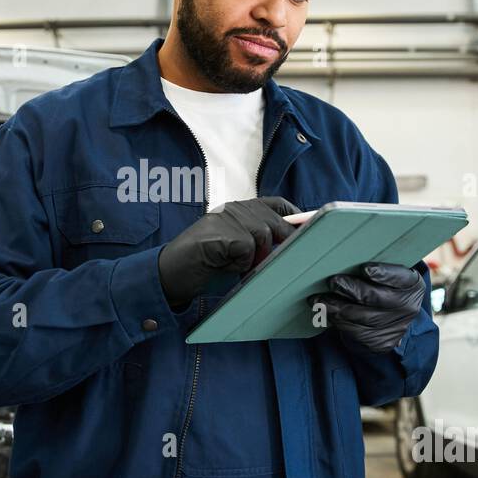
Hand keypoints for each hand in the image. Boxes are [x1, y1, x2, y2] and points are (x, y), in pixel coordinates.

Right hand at [157, 196, 300, 307]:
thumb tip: (290, 246)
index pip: (276, 204)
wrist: (170, 273)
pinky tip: (225, 265)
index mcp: (239, 210)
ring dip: (254, 257)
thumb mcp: (236, 249)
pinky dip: (240, 263)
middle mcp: (234, 209)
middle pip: (274, 221)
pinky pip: (247, 248)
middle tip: (264, 262)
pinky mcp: (221, 232)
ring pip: (262, 234)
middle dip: (279, 243)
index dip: (294, 216)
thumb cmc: (204, 264)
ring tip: (235, 266)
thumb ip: (259, 242)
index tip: (307, 229)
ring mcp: (227, 218)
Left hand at [307, 262, 425, 353]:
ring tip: (317, 299)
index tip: (364, 269)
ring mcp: (394, 327)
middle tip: (332, 282)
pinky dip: (336, 321)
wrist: (392, 320)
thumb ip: (374, 262)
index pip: (399, 277)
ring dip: (335, 307)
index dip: (383, 273)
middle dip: (351, 289)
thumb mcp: (388, 273)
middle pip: (375, 298)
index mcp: (412, 284)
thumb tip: (346, 251)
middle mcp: (407, 307)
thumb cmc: (383, 286)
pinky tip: (324, 312)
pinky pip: (354, 331)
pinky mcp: (379, 342)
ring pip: (360, 317)